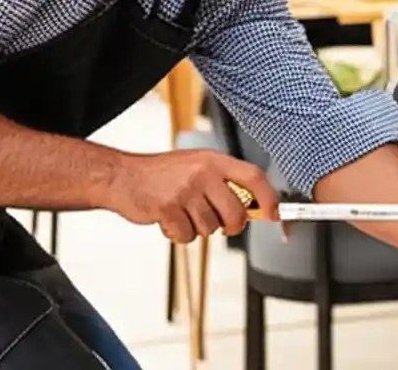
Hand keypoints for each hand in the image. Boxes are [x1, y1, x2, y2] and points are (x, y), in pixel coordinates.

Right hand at [105, 149, 278, 242]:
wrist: (122, 177)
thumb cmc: (162, 175)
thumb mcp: (197, 166)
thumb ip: (223, 183)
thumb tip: (254, 208)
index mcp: (214, 160)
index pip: (254, 177)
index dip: (269, 198)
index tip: (275, 214)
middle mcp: (203, 172)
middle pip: (236, 212)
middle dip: (231, 227)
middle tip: (221, 225)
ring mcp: (186, 190)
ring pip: (210, 228)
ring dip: (197, 228)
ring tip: (181, 213)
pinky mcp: (168, 207)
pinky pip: (187, 236)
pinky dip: (178, 235)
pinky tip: (168, 220)